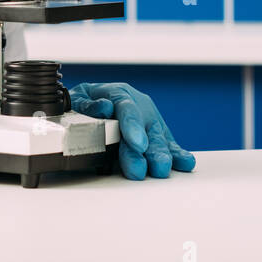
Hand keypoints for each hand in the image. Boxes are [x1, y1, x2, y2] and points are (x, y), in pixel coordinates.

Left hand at [68, 82, 195, 179]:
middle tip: (152, 167)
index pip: (125, 106)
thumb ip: (88, 104)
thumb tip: (105, 107)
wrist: (85, 106)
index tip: (138, 144)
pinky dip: (176, 154)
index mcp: (116, 92)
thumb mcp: (76, 100)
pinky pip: (167, 143)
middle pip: (146, 126)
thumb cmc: (80, 105)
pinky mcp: (155, 133)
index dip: (133, 125)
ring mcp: (148, 119)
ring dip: (162, 154)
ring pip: (158, 136)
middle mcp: (138, 104)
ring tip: (163, 169)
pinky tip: (185, 162)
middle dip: (150, 149)